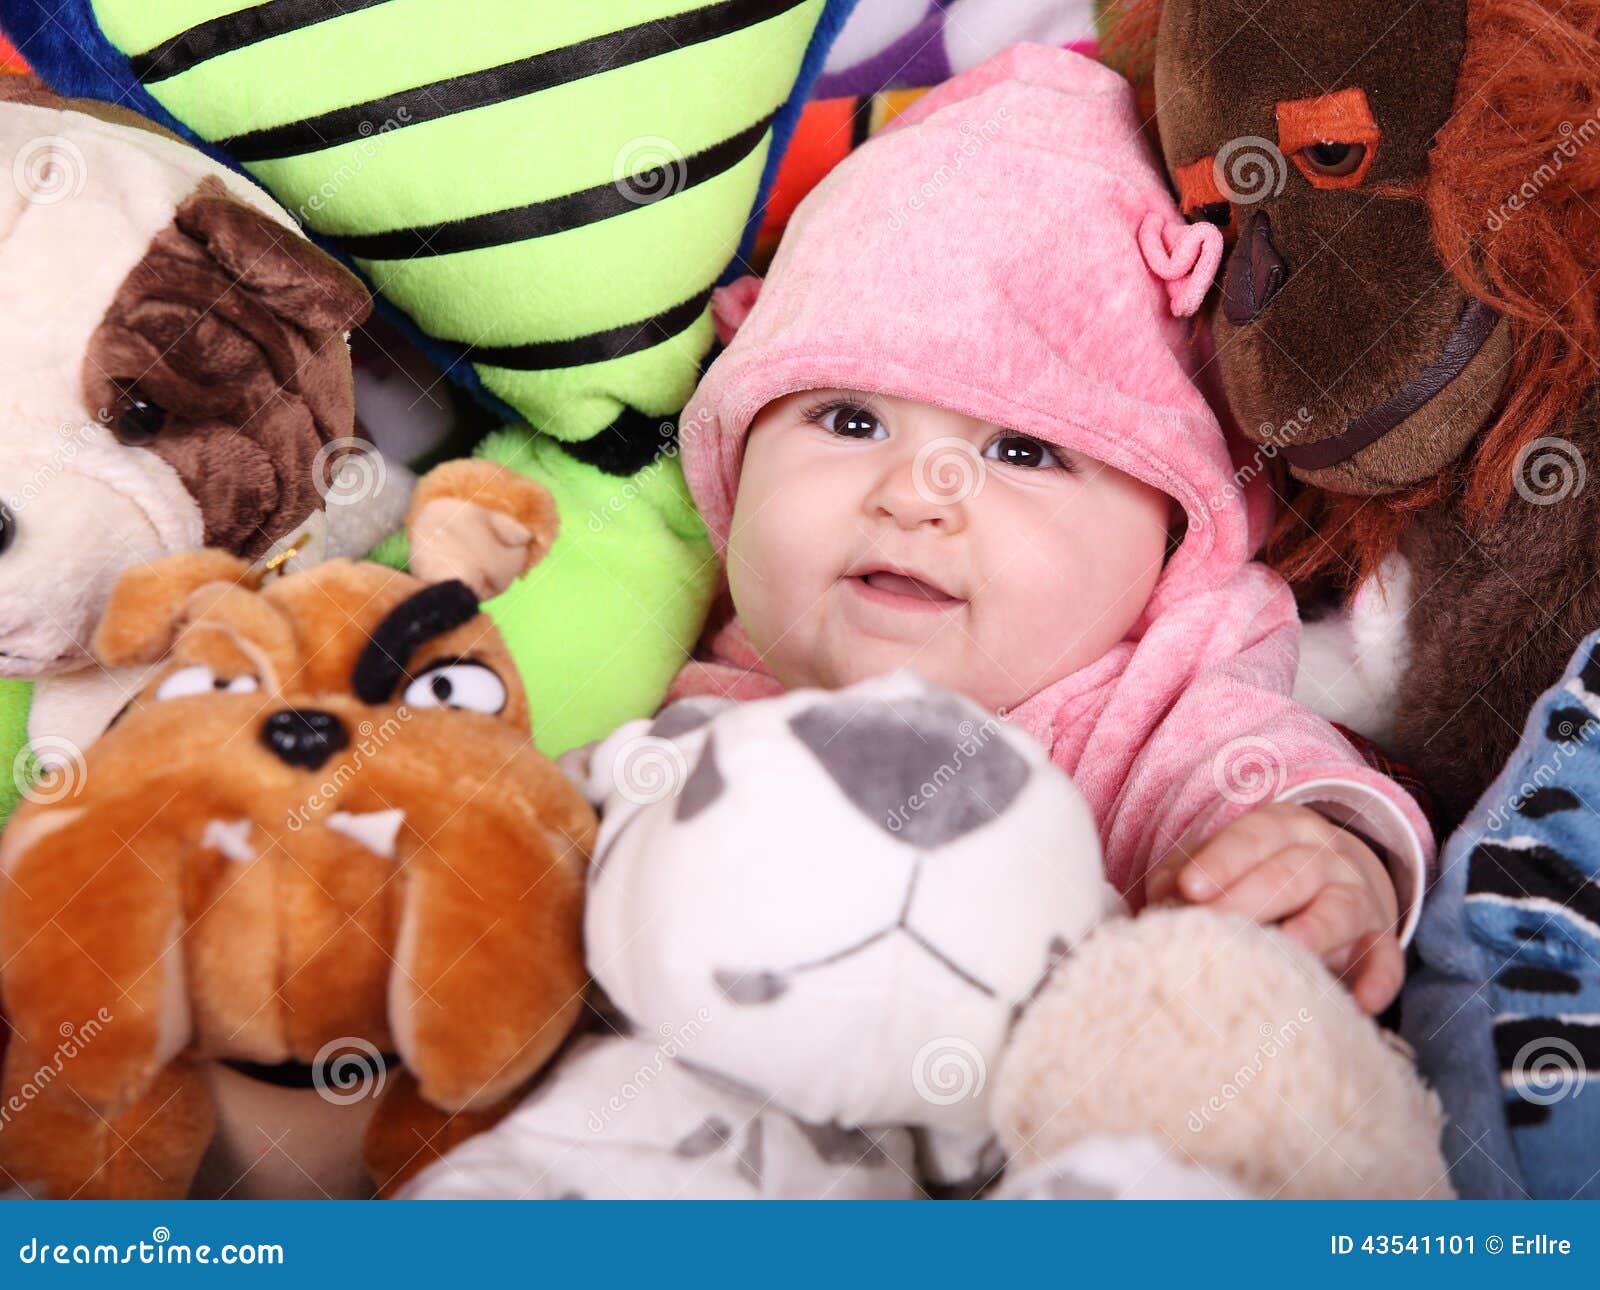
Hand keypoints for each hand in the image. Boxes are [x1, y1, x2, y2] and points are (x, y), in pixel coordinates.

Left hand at [1144, 802, 1402, 1013]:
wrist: (1335, 880)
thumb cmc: (1256, 874)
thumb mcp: (1223, 860)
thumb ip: (1186, 872)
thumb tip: (1162, 897)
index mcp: (1281, 829)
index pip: (1253, 837)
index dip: (1222, 861)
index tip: (1190, 887)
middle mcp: (1324, 858)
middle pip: (1291, 873)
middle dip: (1251, 899)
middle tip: (1218, 926)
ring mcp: (1357, 898)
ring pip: (1339, 909)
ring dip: (1315, 930)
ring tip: (1290, 948)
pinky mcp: (1379, 940)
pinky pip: (1386, 958)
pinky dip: (1378, 979)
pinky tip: (1362, 1003)